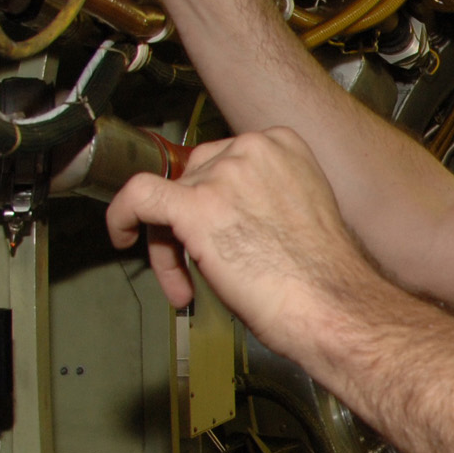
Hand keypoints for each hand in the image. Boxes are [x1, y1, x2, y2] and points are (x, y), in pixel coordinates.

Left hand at [104, 129, 389, 371]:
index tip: (214, 232)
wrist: (334, 306)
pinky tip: (120, 234)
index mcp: (283, 146)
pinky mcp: (194, 206)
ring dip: (168, 243)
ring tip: (186, 283)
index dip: (212, 200)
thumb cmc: (325, 279)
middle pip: (193, 177)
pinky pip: (137, 197)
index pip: (223, 162)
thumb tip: (227, 216)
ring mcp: (222, 175)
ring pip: (167, 197)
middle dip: (187, 222)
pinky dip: (121, 215)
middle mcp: (250, 150)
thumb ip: (261, 200)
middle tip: (197, 264)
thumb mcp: (298, 215)